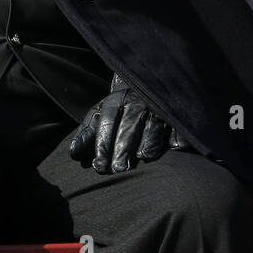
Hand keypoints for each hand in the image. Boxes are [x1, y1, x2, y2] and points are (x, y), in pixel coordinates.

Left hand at [70, 73, 190, 173]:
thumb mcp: (101, 114)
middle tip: (117, 169)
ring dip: (148, 143)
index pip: (106, 122)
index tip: (98, 166)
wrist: (147, 83)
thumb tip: (74, 154)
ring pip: (152, 126)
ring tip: (142, 159)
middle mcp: (137, 102)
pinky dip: (176, 137)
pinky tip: (173, 149)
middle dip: (122, 148)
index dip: (102, 144)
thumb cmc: (120, 109)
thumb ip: (88, 133)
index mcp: (115, 101)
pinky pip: (178, 126)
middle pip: (128, 126)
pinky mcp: (177, 114)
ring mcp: (158, 107)